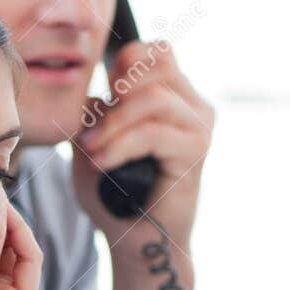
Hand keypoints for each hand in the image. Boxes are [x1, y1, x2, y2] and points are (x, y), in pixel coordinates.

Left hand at [71, 40, 213, 276]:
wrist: (133, 238)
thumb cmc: (113, 192)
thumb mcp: (94, 140)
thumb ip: (97, 110)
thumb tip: (98, 93)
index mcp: (174, 96)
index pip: (157, 51)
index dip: (123, 65)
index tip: (101, 102)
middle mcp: (193, 106)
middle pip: (157, 65)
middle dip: (115, 95)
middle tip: (90, 133)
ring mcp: (199, 126)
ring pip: (153, 98)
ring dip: (113, 124)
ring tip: (91, 150)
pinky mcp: (196, 150)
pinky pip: (154, 132)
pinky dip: (120, 145)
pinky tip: (101, 162)